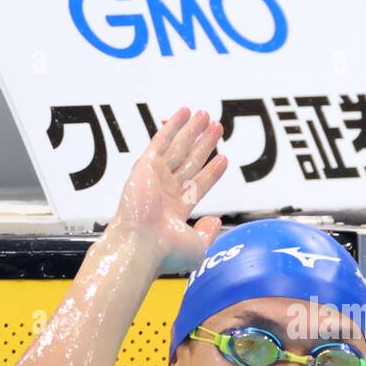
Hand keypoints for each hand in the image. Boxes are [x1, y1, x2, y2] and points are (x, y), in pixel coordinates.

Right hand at [108, 107, 228, 273]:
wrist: (142, 246)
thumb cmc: (166, 252)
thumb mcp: (197, 247)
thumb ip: (208, 232)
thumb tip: (216, 221)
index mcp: (176, 209)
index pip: (198, 184)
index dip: (212, 171)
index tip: (223, 158)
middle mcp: (165, 191)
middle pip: (190, 161)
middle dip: (204, 144)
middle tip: (216, 126)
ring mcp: (155, 177)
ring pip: (179, 148)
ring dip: (193, 131)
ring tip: (206, 115)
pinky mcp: (145, 166)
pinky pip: (161, 140)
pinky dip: (173, 126)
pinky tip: (184, 112)